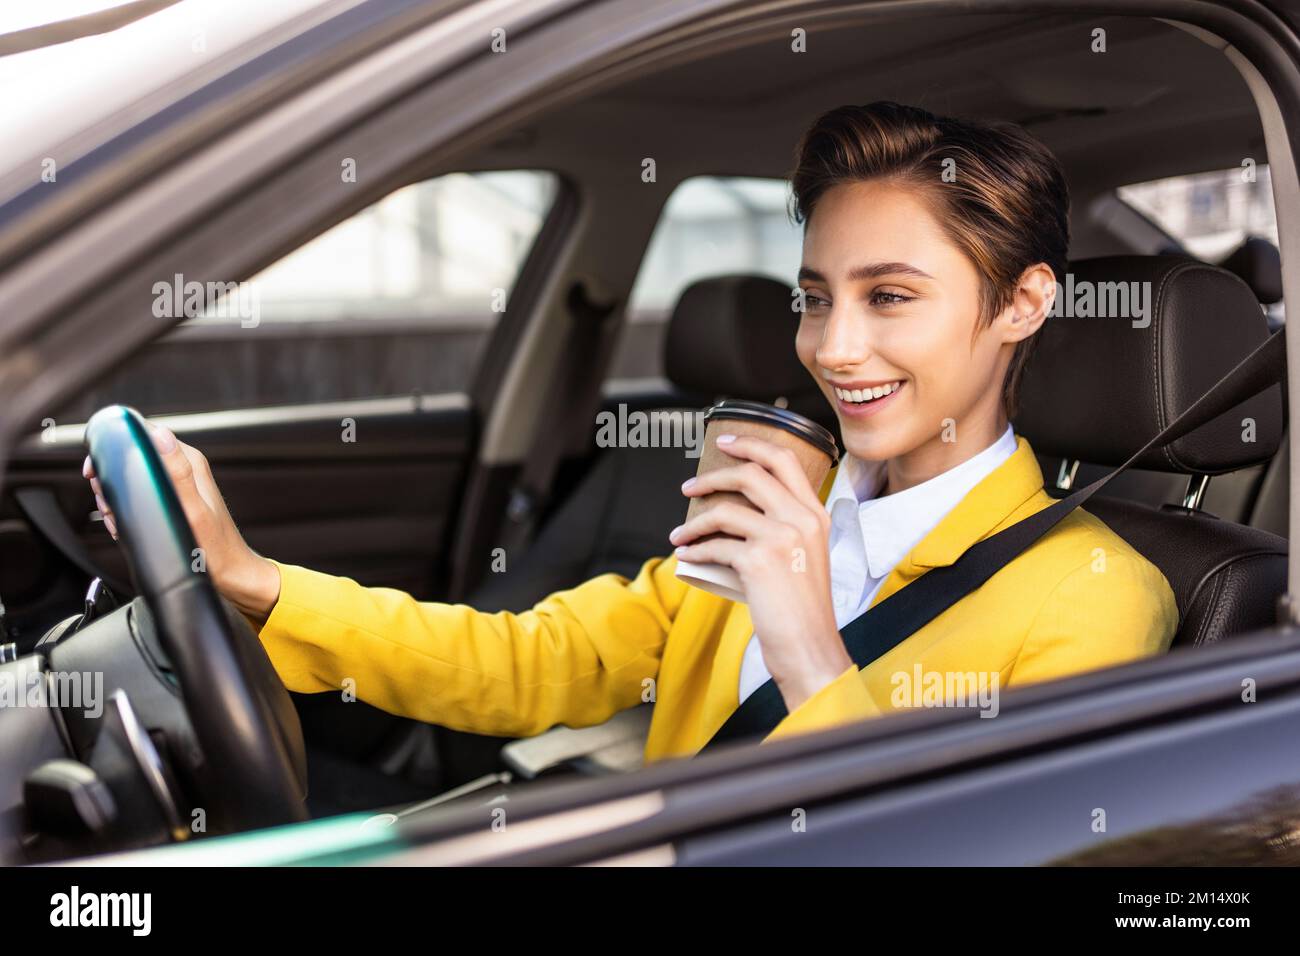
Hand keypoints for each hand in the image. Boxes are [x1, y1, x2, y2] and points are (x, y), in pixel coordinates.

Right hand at [82, 422, 280, 621]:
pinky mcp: (169, 502)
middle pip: (129, 457)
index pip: (142, 433)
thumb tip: (160, 434)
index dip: (113, 448)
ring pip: (128, 480)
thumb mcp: (192, 510)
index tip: (99, 473)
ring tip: (122, 524)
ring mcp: (175, 486)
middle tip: (114, 509)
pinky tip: (128, 530)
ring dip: (115, 502)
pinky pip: (135, 499)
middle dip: (111, 482)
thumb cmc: (215, 550)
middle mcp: (181, 469)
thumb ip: (177, 471)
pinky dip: (126, 514)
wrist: (230, 576)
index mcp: (188, 462)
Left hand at [670, 433, 853, 711]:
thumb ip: (783, 531)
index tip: (724, 442)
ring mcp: (782, 537)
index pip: (784, 460)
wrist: (810, 646)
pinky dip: (695, 550)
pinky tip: (686, 556)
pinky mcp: (760, 560)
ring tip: (679, 535)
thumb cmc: (801, 609)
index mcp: (815, 514)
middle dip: (712, 477)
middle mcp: (802, 519)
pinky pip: (715, 545)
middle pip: (750, 474)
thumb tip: (735, 515)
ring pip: (725, 510)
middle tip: (689, 487)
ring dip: (694, 522)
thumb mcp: (804, 558)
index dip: (751, 444)